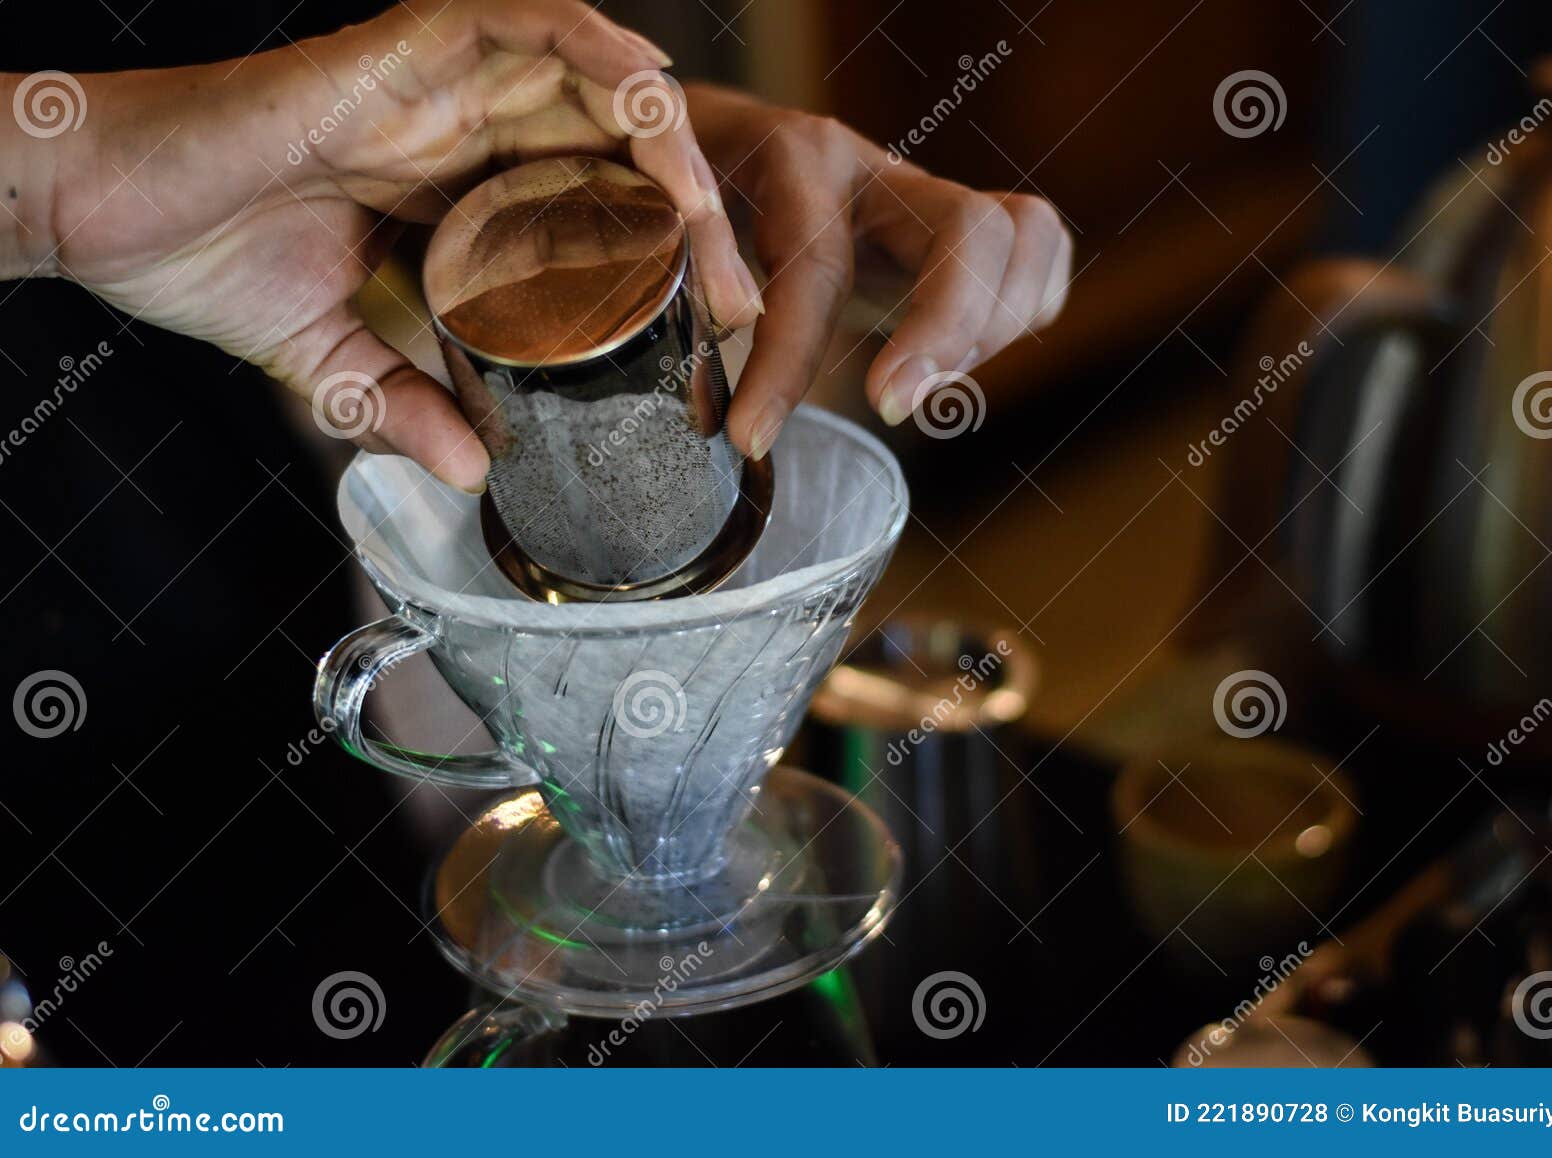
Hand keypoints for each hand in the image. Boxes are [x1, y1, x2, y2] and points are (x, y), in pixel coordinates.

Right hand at [20, 0, 761, 489]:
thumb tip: (473, 470)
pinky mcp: (404, 45)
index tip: (712, 327)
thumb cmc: (203, 257)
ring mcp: (440, 80)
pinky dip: (592, 50)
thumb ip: (402, 404)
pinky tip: (646, 101)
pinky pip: (523, 20)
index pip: (594, 210)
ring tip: (707, 223)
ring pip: (594, 83)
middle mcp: (467, 126)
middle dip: (692, 217)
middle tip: (738, 296)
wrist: (100, 208)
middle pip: (617, 151)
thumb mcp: (329, 357)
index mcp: (460, 189)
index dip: (665, 258)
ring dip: (665, 146)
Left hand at [683, 83, 1070, 457]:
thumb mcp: (669, 233)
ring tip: (922, 387)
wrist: (715, 148)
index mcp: (796, 159)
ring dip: (993, 327)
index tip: (754, 437)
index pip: (813, 266)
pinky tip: (958, 359)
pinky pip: (1039, 251)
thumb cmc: (687, 200)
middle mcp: (878, 167)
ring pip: (1024, 234)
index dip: (788, 362)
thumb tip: (709, 410)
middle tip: (892, 406)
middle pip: (969, 231)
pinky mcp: (962, 218)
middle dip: (945, 330)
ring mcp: (928, 190)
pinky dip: (1021, 314)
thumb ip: (692, 294)